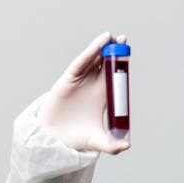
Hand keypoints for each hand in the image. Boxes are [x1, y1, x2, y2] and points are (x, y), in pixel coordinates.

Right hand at [37, 32, 129, 154]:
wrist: (55, 140)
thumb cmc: (77, 138)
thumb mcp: (98, 141)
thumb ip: (113, 145)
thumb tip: (127, 145)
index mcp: (103, 96)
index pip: (113, 76)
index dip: (120, 64)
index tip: (128, 52)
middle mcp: (91, 86)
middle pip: (104, 64)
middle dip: (112, 51)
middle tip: (122, 39)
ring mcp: (79, 82)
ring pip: (91, 61)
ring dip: (100, 48)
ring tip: (110, 37)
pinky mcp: (67, 81)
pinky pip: (78, 65)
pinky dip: (87, 55)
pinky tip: (96, 47)